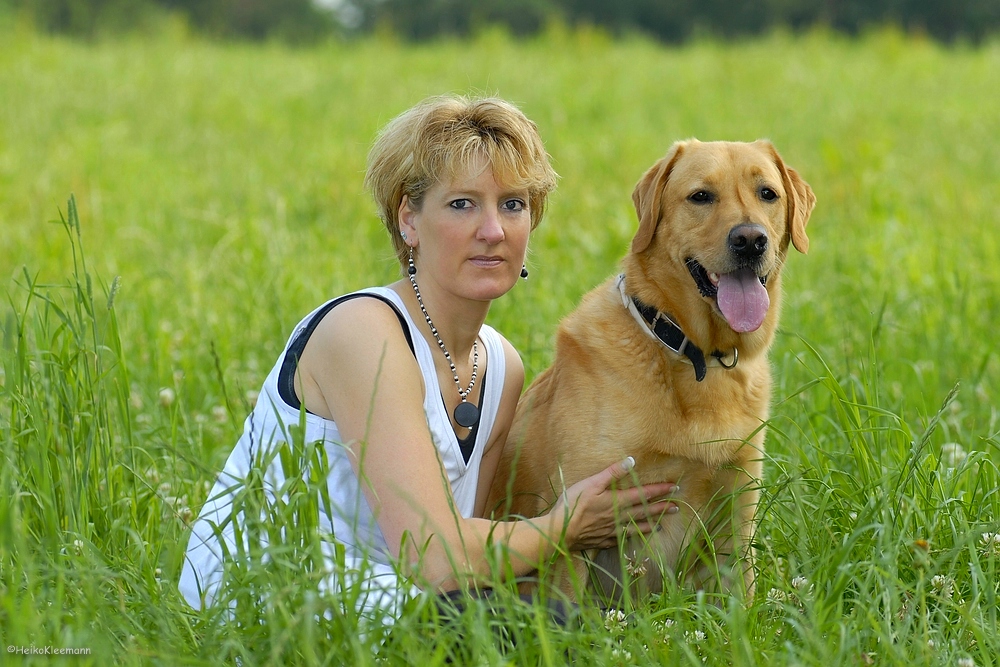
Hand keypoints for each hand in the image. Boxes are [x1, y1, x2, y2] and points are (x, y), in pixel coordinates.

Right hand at [549, 456, 678, 550]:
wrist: (560, 533)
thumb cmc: (573, 505)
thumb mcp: (591, 483)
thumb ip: (612, 473)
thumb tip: (631, 461)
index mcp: (617, 501)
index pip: (644, 494)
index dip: (660, 490)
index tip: (674, 487)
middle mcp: (619, 517)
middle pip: (645, 511)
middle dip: (662, 508)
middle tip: (677, 507)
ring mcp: (613, 531)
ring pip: (637, 527)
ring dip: (651, 524)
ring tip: (662, 524)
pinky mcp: (604, 541)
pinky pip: (624, 538)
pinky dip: (634, 537)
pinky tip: (636, 537)